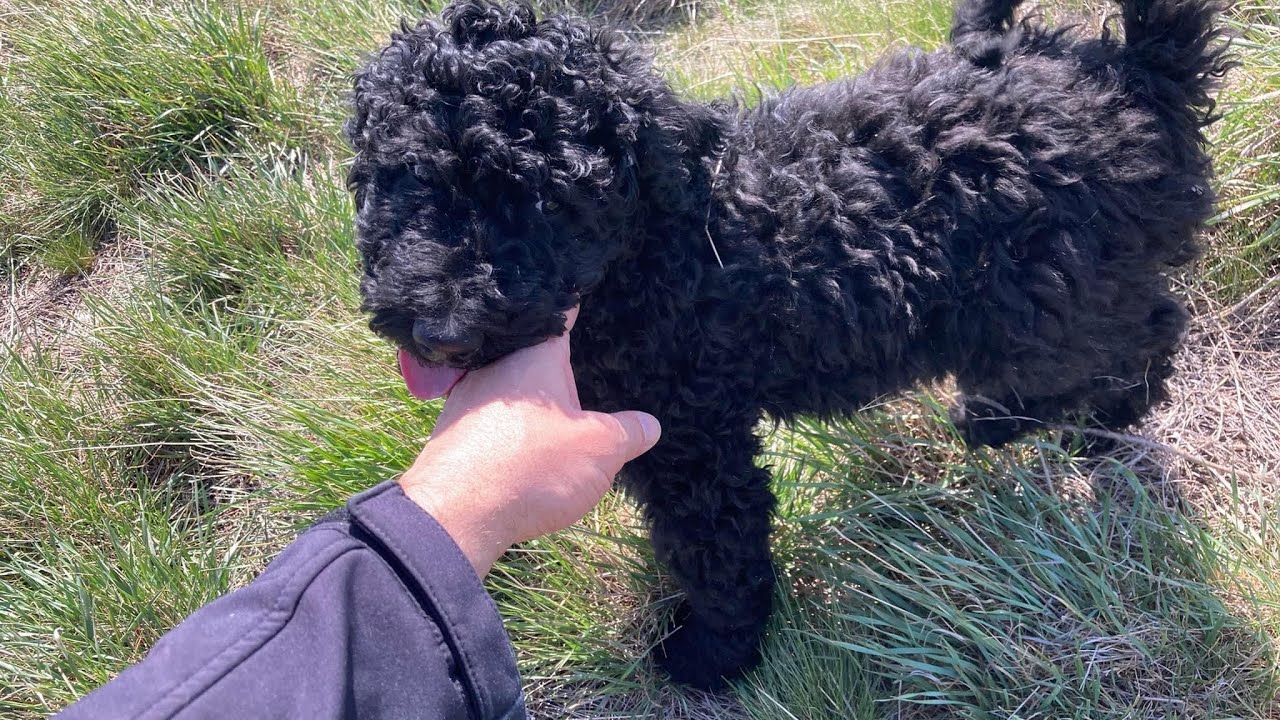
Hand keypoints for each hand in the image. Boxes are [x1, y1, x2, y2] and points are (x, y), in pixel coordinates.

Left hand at [398, 308, 660, 574]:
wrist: (454, 514)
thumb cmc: (531, 467)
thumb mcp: (599, 450)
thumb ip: (628, 432)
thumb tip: (650, 424)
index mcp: (533, 352)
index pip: (559, 312)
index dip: (574, 300)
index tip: (586, 286)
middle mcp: (494, 364)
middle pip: (530, 351)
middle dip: (555, 358)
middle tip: (585, 362)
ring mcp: (467, 397)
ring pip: (507, 385)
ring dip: (530, 396)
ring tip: (557, 410)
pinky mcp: (453, 431)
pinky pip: (489, 415)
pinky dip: (508, 423)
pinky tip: (523, 442)